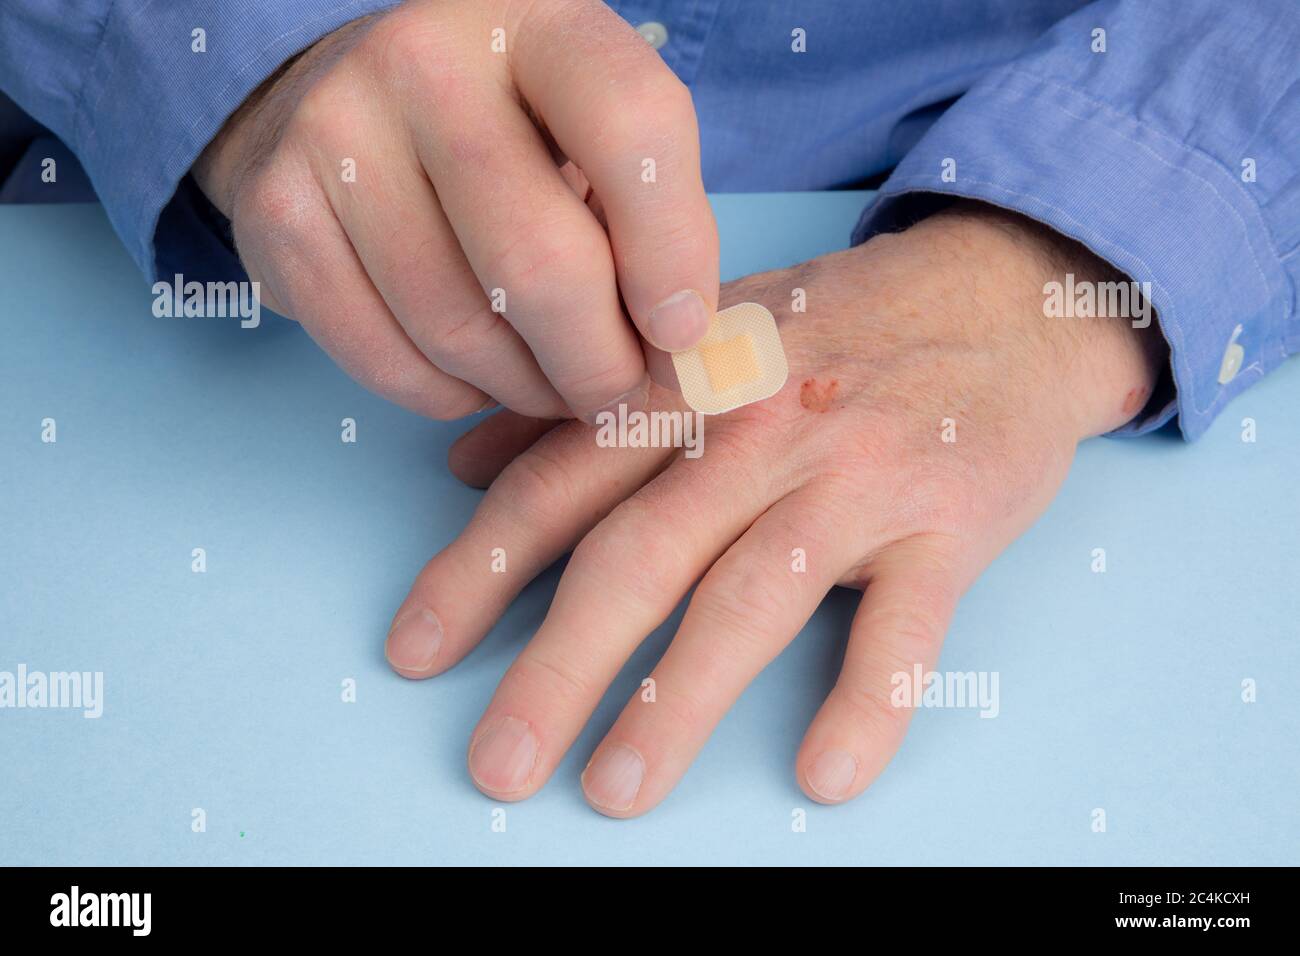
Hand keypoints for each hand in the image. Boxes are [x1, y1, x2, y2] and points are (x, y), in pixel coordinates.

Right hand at [192, 0, 717, 421]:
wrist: (332, 97)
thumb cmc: (499, 129)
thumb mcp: (586, 134)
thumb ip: (648, 221)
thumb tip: (683, 352)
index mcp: (535, 23)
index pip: (633, 125)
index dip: (673, 252)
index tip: (682, 336)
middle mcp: (425, 60)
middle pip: (539, 261)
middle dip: (598, 365)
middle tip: (619, 394)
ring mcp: (335, 132)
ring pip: (459, 329)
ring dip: (525, 389)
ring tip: (552, 384)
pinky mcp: (275, 214)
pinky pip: (384, 359)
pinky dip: (448, 396)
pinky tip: (476, 377)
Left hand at [385, 202, 1164, 814]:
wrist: (999, 299)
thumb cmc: (831, 331)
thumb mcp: (697, 342)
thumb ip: (581, 410)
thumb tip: (463, 468)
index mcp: (685, 385)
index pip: (559, 485)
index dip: (477, 570)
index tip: (415, 650)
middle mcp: (757, 428)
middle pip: (637, 554)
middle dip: (556, 666)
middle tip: (497, 763)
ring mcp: (855, 475)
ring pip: (750, 596)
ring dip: (677, 700)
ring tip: (613, 789)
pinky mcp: (949, 519)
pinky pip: (906, 623)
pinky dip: (868, 701)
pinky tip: (823, 775)